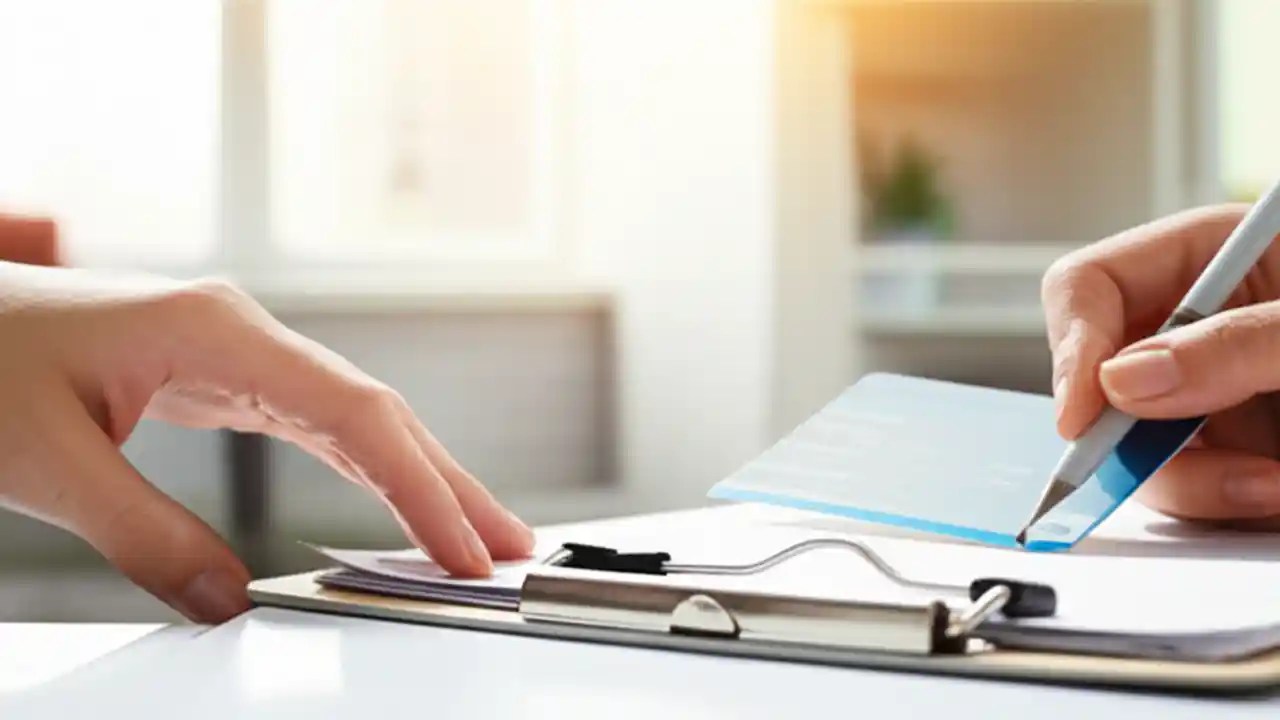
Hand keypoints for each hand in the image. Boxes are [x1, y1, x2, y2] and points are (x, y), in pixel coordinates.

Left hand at [0, 259, 534, 622]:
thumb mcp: (46, 462)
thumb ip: (142, 535)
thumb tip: (226, 602)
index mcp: (218, 332)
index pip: (357, 415)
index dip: (422, 485)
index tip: (464, 548)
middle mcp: (246, 334)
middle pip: (379, 411)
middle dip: (449, 480)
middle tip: (508, 545)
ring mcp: (239, 351)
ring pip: (357, 416)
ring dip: (419, 474)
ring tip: (472, 531)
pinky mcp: (224, 373)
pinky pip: (318, 424)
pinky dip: (366, 466)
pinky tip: (393, 496)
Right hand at [1043, 203, 1279, 528]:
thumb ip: (1231, 343)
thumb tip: (1123, 382)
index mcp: (1205, 258)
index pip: (1088, 288)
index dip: (1072, 348)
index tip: (1081, 414)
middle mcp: (1191, 327)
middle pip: (1098, 382)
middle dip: (1131, 434)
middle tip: (1165, 464)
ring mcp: (1206, 393)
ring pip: (1133, 450)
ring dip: (1194, 481)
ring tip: (1271, 485)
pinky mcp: (1230, 451)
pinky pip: (1184, 488)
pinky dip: (1221, 501)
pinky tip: (1272, 493)